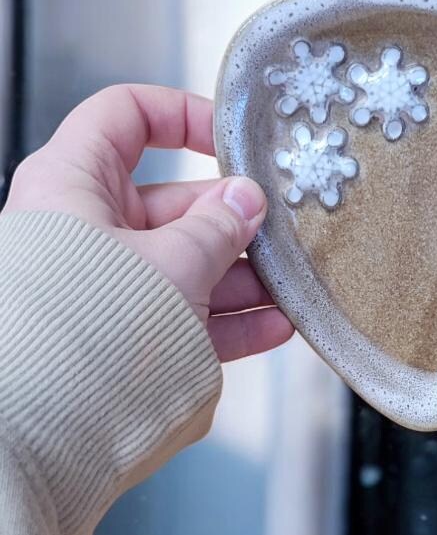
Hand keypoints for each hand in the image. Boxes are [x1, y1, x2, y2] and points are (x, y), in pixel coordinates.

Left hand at [3, 83, 292, 361]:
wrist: (48, 419)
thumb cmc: (85, 322)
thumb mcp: (171, 260)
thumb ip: (218, 226)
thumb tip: (247, 201)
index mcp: (74, 183)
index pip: (125, 117)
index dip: (181, 115)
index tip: (232, 139)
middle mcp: (86, 229)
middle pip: (174, 203)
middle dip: (234, 219)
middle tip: (281, 231)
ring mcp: (110, 283)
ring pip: (187, 264)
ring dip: (243, 276)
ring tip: (290, 285)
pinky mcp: (128, 334)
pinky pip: (189, 315)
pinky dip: (233, 321)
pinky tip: (276, 325)